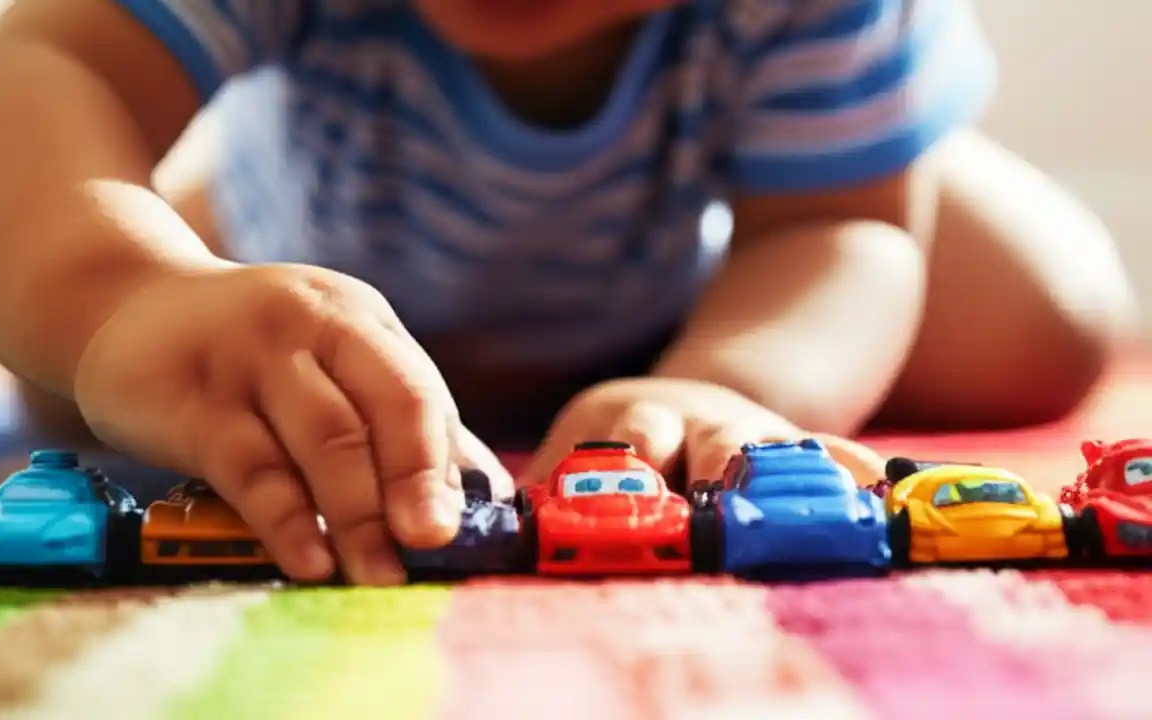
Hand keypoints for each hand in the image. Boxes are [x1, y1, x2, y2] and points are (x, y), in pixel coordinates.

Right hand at [73, 263, 510, 584]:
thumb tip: (481, 488)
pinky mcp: (193, 400)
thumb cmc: (250, 349)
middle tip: (430, 543)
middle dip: (416, 479)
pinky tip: (310, 559)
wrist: (126, 304)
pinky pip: (252, 468)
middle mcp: (311, 325)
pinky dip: (287, 520)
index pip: (418, 389)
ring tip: (376, 575)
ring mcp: (250, 358)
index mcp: (357, 318)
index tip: (457, 528)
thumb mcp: (326, 357)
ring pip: (325, 439)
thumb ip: (395, 416)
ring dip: (358, 516)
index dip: (442, 462)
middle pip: (386, 403)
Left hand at [520, 377, 883, 486]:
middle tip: (719, 505)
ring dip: (783, 476)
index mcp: (624, 426)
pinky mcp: (792, 442)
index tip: (619, 501)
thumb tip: (493, 540)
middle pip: (701, 447)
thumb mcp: (575, 457)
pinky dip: (853, 470)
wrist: (683, 401)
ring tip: (812, 505)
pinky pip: (830, 452)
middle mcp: (689, 424)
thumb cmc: (618, 447)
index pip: (620, 452)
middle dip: (711, 476)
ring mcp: (745, 430)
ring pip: (767, 449)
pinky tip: (881, 488)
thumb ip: (549, 497)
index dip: (623, 478)